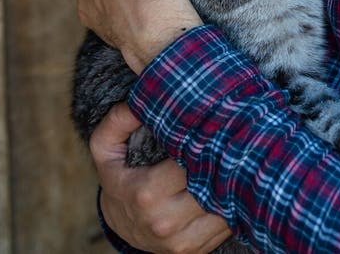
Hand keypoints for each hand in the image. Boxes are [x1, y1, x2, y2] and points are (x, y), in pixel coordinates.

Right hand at [92, 103, 232, 253]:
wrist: (120, 224)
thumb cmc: (119, 177)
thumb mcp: (106, 148)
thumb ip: (118, 120)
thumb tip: (139, 101)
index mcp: (146, 193)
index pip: (191, 162)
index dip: (206, 142)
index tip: (213, 126)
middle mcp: (165, 221)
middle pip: (210, 185)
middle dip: (223, 160)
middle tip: (232, 138)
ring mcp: (182, 241)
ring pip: (223, 206)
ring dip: (230, 182)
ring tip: (233, 159)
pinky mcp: (195, 250)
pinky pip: (226, 225)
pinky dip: (230, 203)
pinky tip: (228, 184)